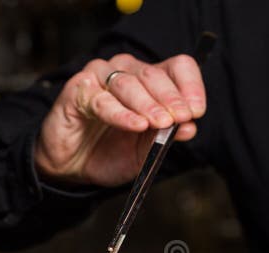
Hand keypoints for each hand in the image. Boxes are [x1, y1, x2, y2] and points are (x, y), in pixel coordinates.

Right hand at [34, 53, 205, 187]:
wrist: (72, 168)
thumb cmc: (108, 152)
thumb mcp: (144, 150)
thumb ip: (164, 137)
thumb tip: (189, 127)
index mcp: (149, 81)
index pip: (177, 68)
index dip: (190, 86)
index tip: (196, 111)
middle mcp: (126, 71)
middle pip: (155, 74)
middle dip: (171, 99)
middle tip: (181, 118)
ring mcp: (100, 78)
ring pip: (129, 82)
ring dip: (148, 104)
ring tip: (160, 123)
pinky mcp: (78, 90)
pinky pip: (102, 100)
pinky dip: (121, 114)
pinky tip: (136, 125)